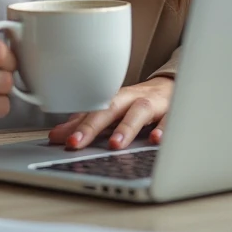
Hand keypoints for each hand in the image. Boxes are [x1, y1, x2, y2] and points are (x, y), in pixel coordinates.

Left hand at [47, 76, 173, 150]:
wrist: (173, 86)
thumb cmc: (139, 102)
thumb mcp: (114, 111)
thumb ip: (88, 122)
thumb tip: (60, 133)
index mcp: (114, 99)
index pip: (91, 111)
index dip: (75, 125)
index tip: (58, 139)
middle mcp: (131, 99)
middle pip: (110, 108)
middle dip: (92, 125)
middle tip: (76, 142)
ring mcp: (152, 104)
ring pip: (138, 111)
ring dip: (126, 127)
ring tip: (114, 144)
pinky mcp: (173, 110)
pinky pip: (170, 118)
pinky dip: (164, 128)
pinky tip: (156, 140)